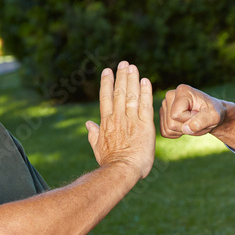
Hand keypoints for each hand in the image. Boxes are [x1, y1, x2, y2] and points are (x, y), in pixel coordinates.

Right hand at [86, 62, 154, 178]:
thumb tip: (88, 124)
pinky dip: (146, 92)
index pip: (106, 97)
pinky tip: (146, 81)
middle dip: (121, 76)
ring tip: (132, 67)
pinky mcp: (146, 125)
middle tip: (123, 63)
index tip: (107, 71)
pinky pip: (146, 105)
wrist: (122, 170)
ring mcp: (132, 120)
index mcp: (106, 122)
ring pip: (132, 95)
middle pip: (120, 92)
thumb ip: (93, 134)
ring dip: (132, 79)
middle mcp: (118, 117)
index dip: (107, 82)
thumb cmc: (110, 162)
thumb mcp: (97, 147)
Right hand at [160, 84, 225, 138]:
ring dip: (182, 131)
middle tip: (196, 120)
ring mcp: (165, 105)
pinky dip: (177, 133)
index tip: (199, 114)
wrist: (210, 114)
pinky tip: (185, 125)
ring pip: (168, 129)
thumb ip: (202, 121)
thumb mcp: (214, 117)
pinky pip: (165, 132)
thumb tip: (186, 129)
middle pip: (171, 123)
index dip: (189, 119)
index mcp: (182, 91)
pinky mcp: (163, 114)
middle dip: (186, 126)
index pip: (176, 115)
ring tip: (192, 122)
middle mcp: (170, 95)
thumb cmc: (213, 113)